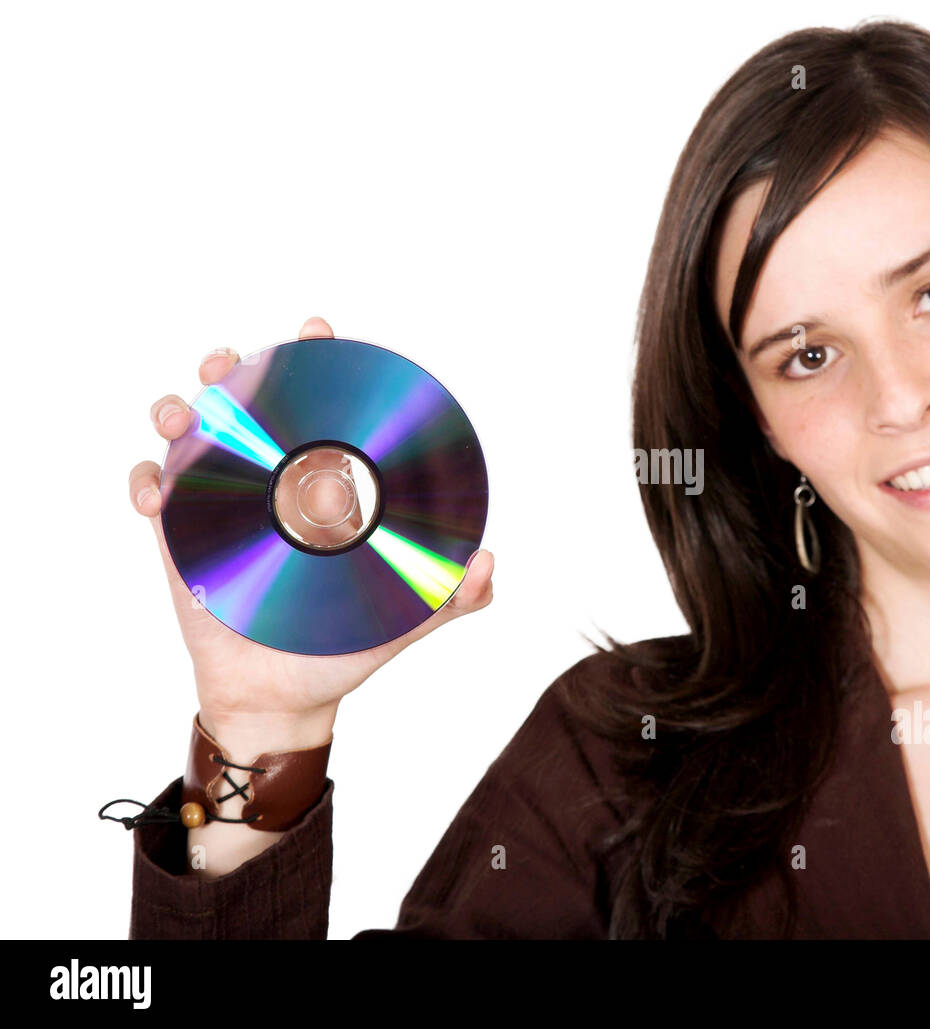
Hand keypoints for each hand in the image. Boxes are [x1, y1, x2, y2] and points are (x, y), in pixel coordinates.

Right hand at [128, 317, 493, 749]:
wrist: (285, 700)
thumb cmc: (341, 649)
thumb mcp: (404, 618)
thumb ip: (452, 594)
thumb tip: (488, 562)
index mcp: (323, 486)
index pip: (319, 410)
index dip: (315, 362)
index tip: (319, 332)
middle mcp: (271, 484)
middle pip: (244, 403)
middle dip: (232, 368)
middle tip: (230, 365)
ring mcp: (221, 507)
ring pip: (188, 432)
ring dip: (178, 409)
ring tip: (183, 417)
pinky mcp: (179, 538)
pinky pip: (150, 490)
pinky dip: (142, 480)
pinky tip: (153, 495)